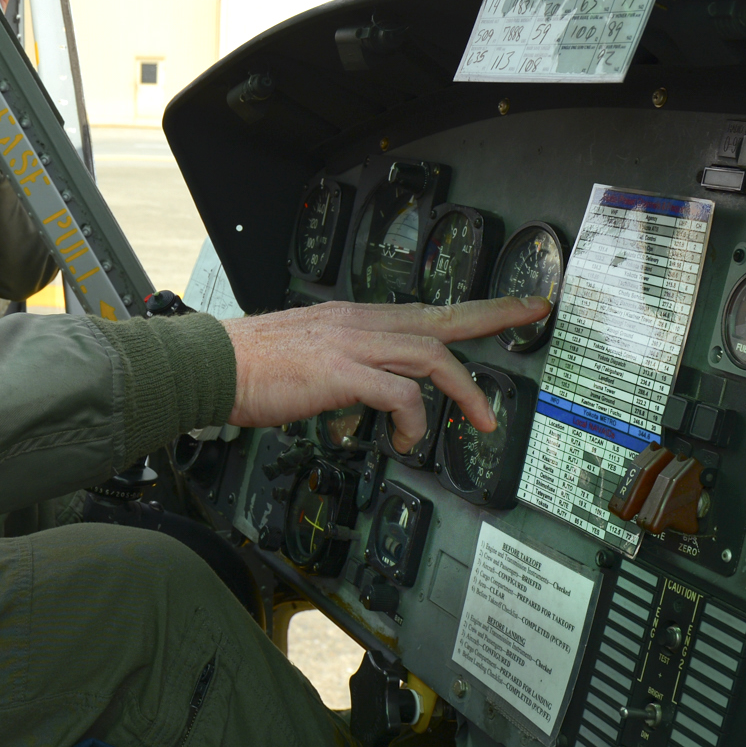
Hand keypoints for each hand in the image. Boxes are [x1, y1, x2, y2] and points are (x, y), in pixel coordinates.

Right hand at [221, 296, 550, 447]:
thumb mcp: (309, 356)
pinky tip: (407, 439)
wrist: (213, 366)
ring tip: (482, 422)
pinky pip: (399, 393)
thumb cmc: (251, 368)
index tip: (506, 306)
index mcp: (352, 319)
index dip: (469, 309)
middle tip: (532, 312)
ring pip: (430, 356)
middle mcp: (358, 323)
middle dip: (491, 316)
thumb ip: (346, 367)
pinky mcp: (341, 371)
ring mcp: (351, 344)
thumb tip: (368, 391)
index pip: (422, 310)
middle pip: (439, 318)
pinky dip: (413, 419)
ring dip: (464, 391)